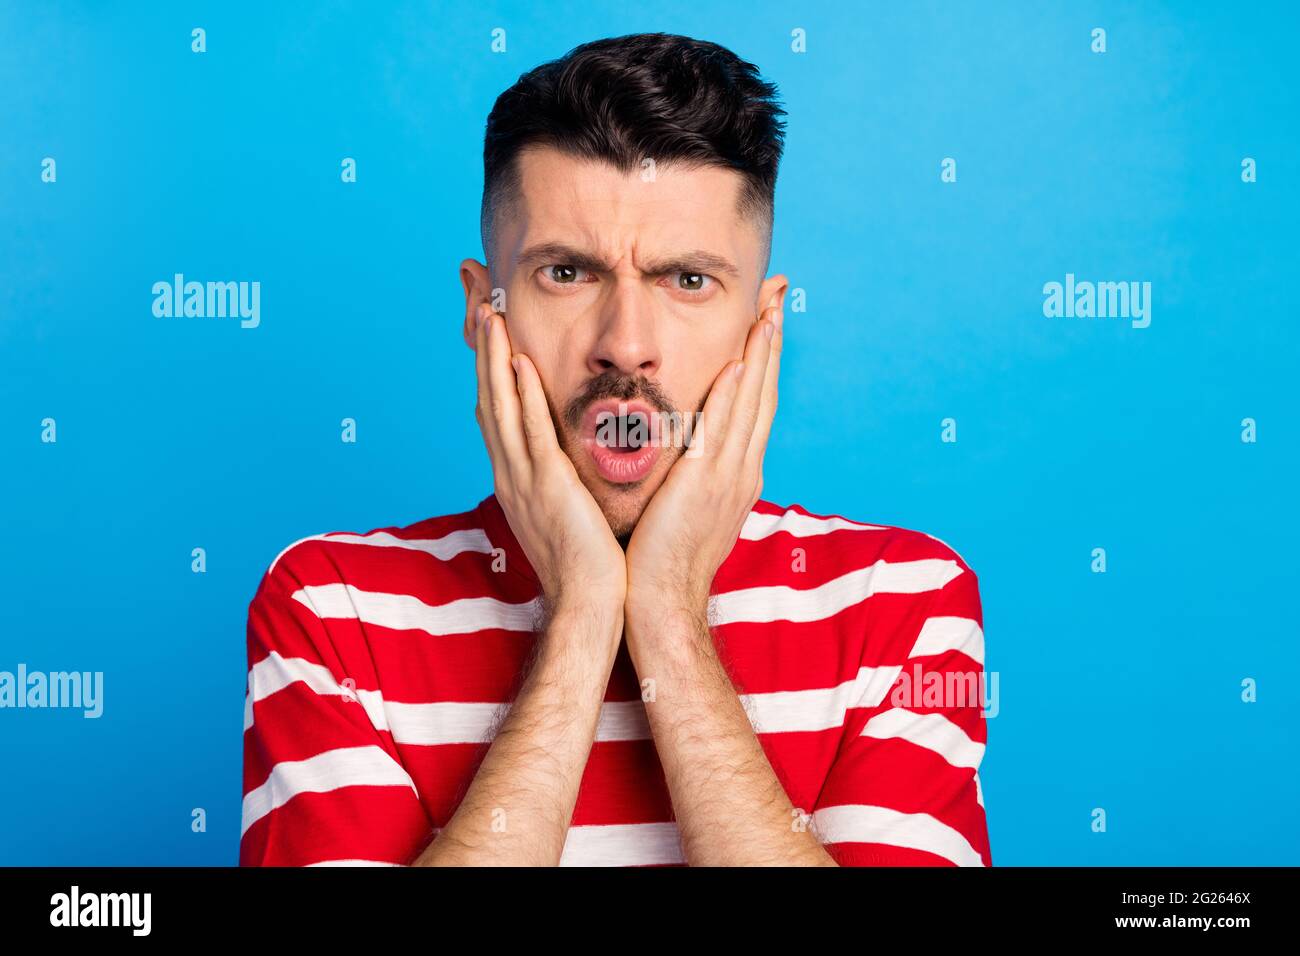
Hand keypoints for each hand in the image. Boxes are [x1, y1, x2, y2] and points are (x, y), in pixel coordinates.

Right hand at [473, 303, 626, 612]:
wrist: (591, 603)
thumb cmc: (588, 559)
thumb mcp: (567, 505)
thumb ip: (561, 472)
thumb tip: (568, 448)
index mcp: (517, 475)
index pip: (497, 408)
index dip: (490, 365)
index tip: (489, 323)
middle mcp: (510, 472)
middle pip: (488, 397)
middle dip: (482, 348)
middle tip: (476, 298)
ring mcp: (523, 479)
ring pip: (501, 407)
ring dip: (494, 359)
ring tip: (490, 313)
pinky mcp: (547, 487)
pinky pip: (530, 433)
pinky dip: (522, 396)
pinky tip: (521, 363)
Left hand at [624, 305, 782, 621]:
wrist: (661, 601)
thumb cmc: (664, 558)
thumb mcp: (687, 503)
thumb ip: (693, 469)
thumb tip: (689, 443)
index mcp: (737, 470)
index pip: (755, 401)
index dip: (763, 358)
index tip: (767, 318)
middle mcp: (741, 468)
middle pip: (763, 392)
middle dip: (771, 341)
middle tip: (779, 294)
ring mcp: (726, 476)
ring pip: (750, 404)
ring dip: (759, 356)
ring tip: (767, 312)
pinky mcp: (703, 486)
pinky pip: (720, 433)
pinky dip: (732, 398)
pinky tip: (736, 366)